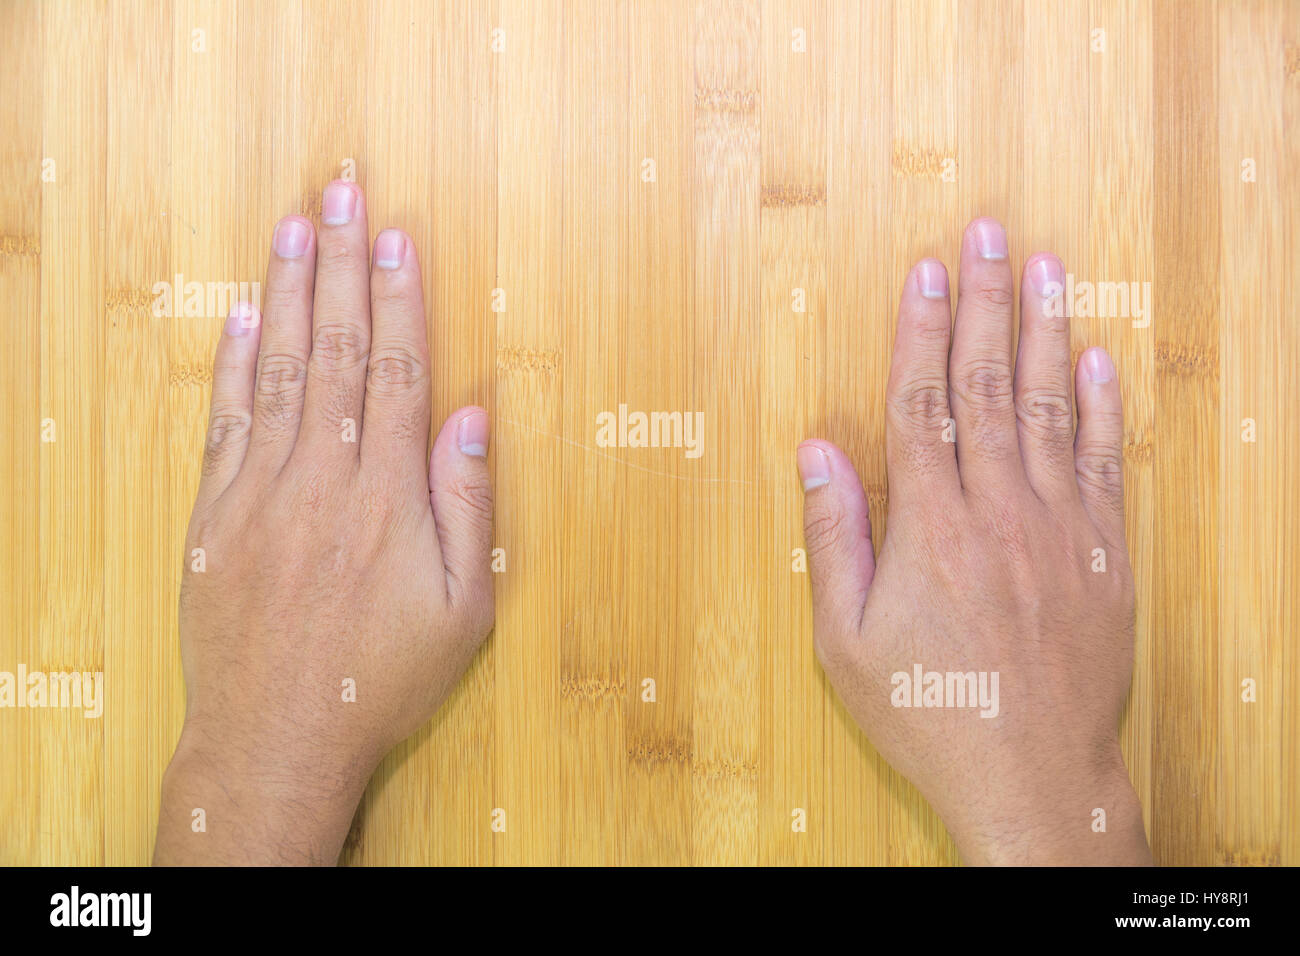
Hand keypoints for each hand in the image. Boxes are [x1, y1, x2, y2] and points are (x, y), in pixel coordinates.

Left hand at [155, 182, 493, 864]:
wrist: (277, 735)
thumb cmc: (382, 677)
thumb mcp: (463, 606)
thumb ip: (467, 505)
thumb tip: (474, 418)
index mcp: (387, 494)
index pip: (394, 368)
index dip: (397, 297)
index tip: (396, 236)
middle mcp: (321, 475)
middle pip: (333, 348)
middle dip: (341, 263)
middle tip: (343, 192)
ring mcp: (261, 490)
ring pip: (276, 368)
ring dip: (286, 292)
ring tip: (294, 226)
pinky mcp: (216, 513)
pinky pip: (224, 420)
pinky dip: (232, 363)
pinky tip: (241, 315)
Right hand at [798, 218, 1149, 864]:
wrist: (1033, 777)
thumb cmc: (929, 711)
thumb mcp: (846, 641)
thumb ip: (833, 539)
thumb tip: (817, 452)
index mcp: (929, 527)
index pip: (922, 403)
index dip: (921, 331)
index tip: (924, 271)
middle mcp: (998, 511)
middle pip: (989, 385)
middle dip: (984, 302)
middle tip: (986, 233)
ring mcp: (1059, 528)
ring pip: (1051, 407)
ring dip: (1046, 331)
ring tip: (1044, 267)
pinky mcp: (1103, 554)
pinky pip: (1104, 463)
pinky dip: (1102, 408)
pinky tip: (1097, 361)